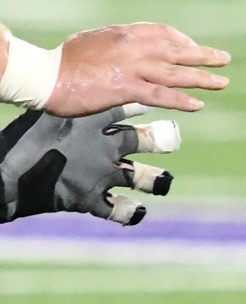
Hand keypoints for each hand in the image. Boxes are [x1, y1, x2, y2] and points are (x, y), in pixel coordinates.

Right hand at [0, 104, 178, 224]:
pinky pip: (121, 210)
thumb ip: (64, 108)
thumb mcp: (42, 116)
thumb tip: (70, 92)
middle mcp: (101, 146)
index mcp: (87, 120)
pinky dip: (132, 212)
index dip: (141, 105)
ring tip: (164, 181)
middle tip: (171, 138)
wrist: (4, 176)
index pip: (124, 107)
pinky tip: (139, 210)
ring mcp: (99, 174)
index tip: (150, 103)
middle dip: (161, 139)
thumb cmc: (18, 141)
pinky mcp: (90, 200)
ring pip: (141, 176)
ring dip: (155, 179)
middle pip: (142, 140)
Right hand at [43, 23, 229, 115]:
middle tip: (224, 59)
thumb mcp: (96, 40)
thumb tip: (132, 51)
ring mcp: (133, 68)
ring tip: (222, 82)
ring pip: (176, 72)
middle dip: (204, 55)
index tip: (195, 49)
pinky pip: (162, 95)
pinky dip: (182, 100)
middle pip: (178, 50)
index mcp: (126, 33)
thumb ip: (119, 44)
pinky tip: (198, 105)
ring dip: (203, 78)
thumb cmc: (66, 60)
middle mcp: (134, 48)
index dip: (184, 41)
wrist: (46, 75)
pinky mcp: (127, 89)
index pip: (164, 33)